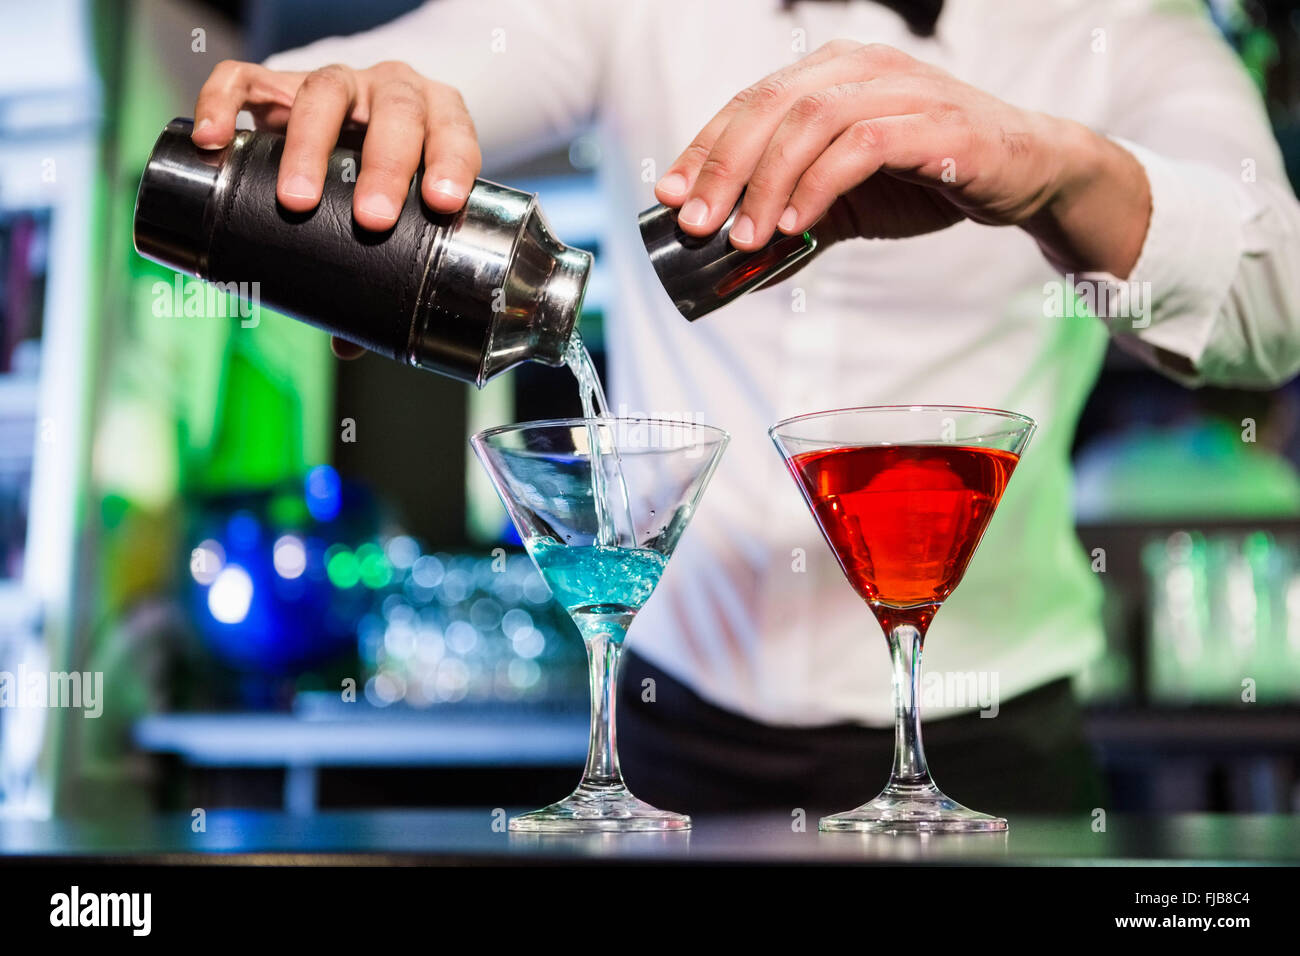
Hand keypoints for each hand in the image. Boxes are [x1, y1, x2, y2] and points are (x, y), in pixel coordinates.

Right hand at [193, 60, 482, 357]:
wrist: (349, 122)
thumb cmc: (384, 181)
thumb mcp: (398, 216)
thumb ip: (384, 270)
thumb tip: (350, 345)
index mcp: (436, 119)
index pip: (452, 133)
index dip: (451, 163)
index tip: (441, 202)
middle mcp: (389, 91)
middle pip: (393, 112)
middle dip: (384, 166)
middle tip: (372, 220)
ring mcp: (335, 83)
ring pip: (324, 93)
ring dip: (310, 146)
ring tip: (296, 201)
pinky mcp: (277, 83)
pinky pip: (246, 81)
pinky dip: (225, 103)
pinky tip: (214, 139)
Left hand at [654, 41, 1148, 276]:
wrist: (1025, 173)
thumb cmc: (931, 176)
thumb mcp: (849, 195)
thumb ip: (796, 210)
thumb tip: (735, 251)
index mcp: (832, 72)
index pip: (750, 102)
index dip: (704, 148)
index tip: (670, 193)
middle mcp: (862, 68)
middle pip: (770, 107)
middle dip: (723, 167)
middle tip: (696, 221)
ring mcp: (901, 90)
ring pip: (810, 122)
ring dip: (767, 183)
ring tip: (744, 236)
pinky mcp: (936, 125)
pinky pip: (863, 146)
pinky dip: (821, 185)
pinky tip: (798, 222)